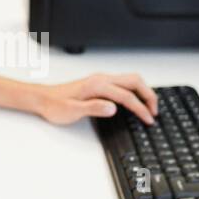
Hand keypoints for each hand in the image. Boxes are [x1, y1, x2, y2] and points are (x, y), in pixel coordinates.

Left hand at [35, 73, 157, 125]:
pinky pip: (124, 83)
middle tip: (155, 111)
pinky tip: (135, 101)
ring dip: (143, 91)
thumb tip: (113, 108)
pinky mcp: (100, 84)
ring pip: (131, 80)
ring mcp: (101, 80)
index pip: (126, 96)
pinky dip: (135, 91)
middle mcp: (101, 79)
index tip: (148, 119)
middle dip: (149, 95)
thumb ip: (94, 108)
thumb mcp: (73, 111)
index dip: (140, 108)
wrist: (43, 98)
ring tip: (149, 107)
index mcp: (97, 85)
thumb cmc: (55, 105)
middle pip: (135, 81)